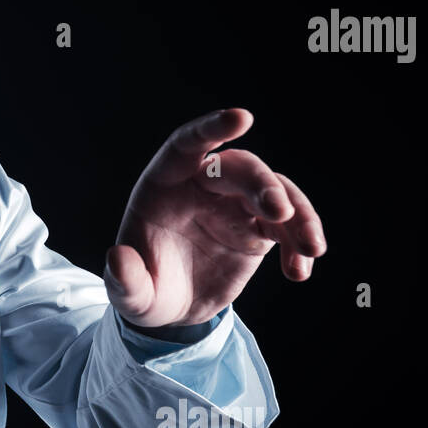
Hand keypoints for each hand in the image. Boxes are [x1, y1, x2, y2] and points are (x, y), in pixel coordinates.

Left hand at [104, 108, 325, 328]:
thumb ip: (124, 279)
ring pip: (275, 191)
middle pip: (240, 168)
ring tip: (311, 249)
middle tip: (280, 214)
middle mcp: (202, 186)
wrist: (174, 310)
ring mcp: (234, 204)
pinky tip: (299, 272)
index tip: (241, 118)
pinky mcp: (258, 228)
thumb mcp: (131, 294)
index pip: (186, 145)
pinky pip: (288, 225)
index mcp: (164, 185)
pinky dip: (299, 243)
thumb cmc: (146, 291)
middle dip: (264, 185)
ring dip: (298, 214)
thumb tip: (116, 261)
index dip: (210, 129)